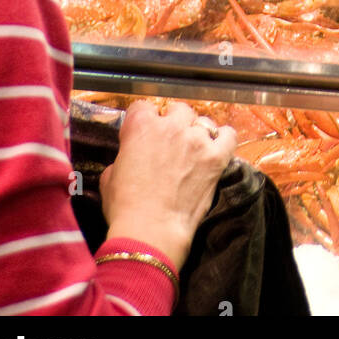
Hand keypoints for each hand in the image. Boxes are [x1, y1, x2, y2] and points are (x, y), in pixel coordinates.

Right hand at [100, 101, 237, 270]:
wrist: (150, 232)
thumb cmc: (126, 208)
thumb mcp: (109, 178)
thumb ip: (123, 158)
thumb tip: (129, 160)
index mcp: (141, 126)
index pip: (143, 107)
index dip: (143, 121)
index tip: (145, 134)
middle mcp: (171, 126)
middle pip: (178, 110)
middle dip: (174, 124)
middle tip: (170, 144)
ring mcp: (196, 140)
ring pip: (202, 122)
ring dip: (197, 133)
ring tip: (193, 151)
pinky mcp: (216, 158)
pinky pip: (228, 136)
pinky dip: (224, 139)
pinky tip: (217, 148)